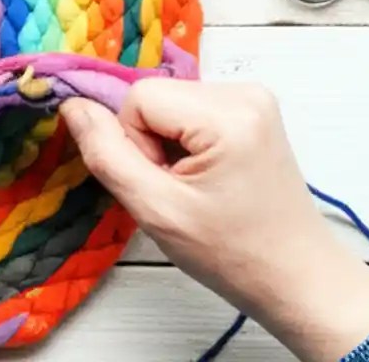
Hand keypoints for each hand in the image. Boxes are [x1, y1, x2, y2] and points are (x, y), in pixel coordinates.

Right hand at [60, 80, 368, 361]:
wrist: (296, 278)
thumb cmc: (230, 253)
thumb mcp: (157, 210)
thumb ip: (107, 154)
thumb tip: (71, 105)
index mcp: (229, 112)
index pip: (139, 97)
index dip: (133, 142)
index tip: (162, 185)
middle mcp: (246, 91)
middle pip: (155, 96)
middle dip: (150, 142)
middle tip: (178, 191)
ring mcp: (254, 98)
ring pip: (170, 103)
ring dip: (167, 144)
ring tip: (195, 188)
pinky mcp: (255, 111)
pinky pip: (191, 110)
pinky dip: (186, 143)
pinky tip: (207, 178)